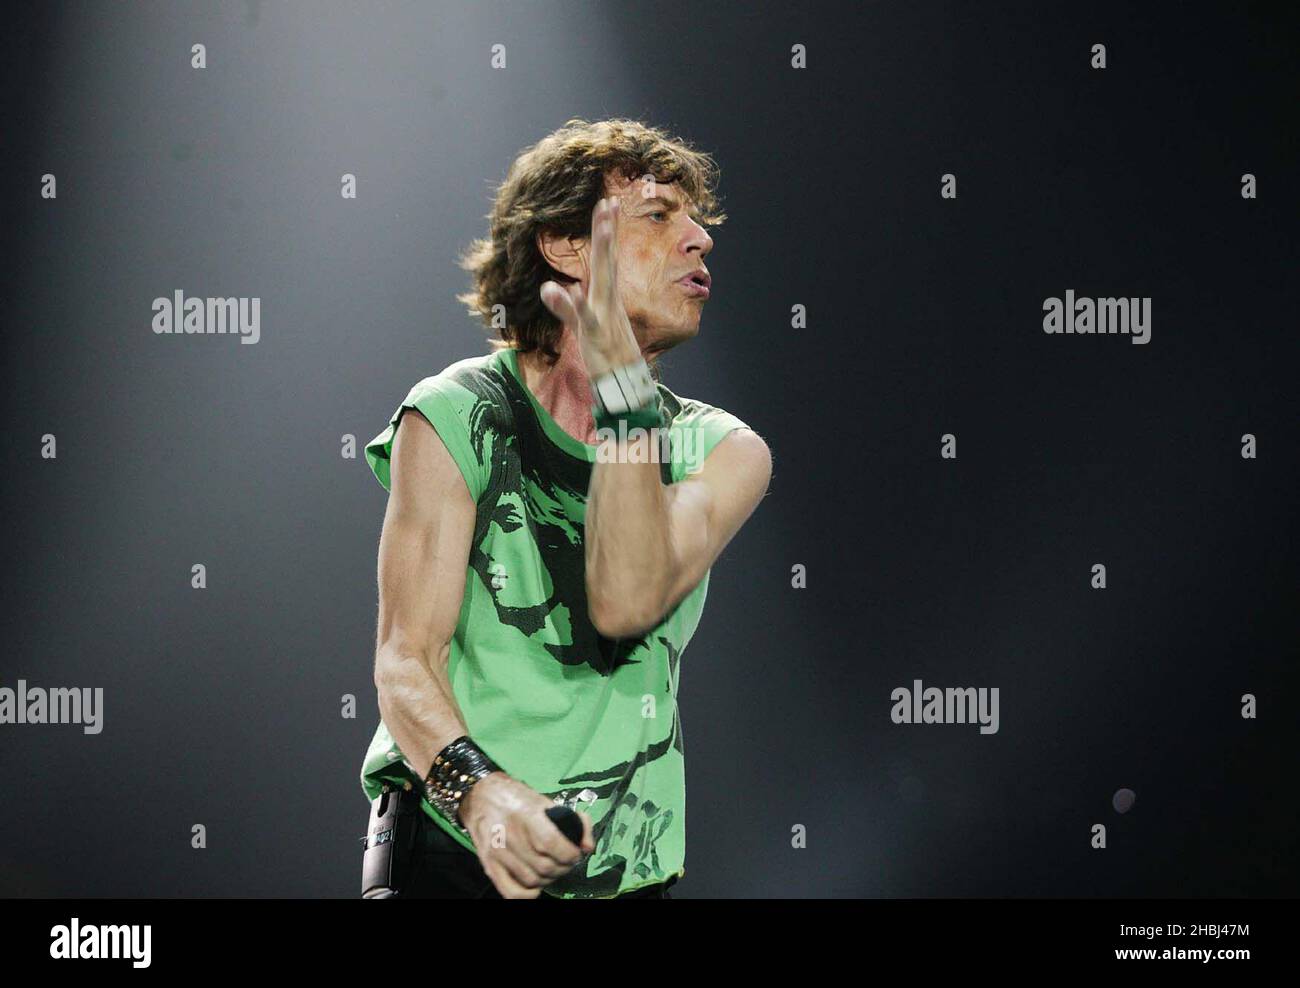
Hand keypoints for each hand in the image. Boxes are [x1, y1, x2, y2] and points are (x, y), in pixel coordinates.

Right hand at [458, 773, 595, 898]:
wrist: (480, 796)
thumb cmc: (517, 798)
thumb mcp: (545, 801)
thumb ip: (572, 820)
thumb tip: (587, 847)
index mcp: (526, 814)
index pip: (551, 843)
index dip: (570, 854)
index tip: (575, 853)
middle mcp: (509, 834)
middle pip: (544, 866)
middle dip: (563, 868)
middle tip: (566, 862)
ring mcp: (496, 852)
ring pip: (531, 880)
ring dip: (549, 880)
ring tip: (553, 869)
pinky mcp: (488, 864)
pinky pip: (511, 892)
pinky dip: (528, 894)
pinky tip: (536, 885)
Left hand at [539, 196, 641, 376]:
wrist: (624, 381)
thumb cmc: (608, 351)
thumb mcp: (587, 323)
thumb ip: (567, 305)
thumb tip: (555, 288)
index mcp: (606, 295)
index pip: (606, 257)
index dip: (607, 230)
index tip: (608, 202)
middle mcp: (607, 300)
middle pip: (605, 260)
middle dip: (606, 231)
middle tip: (608, 202)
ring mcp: (603, 314)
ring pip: (602, 279)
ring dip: (603, 253)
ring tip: (603, 227)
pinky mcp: (595, 333)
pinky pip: (584, 316)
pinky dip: (574, 303)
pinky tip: (565, 289)